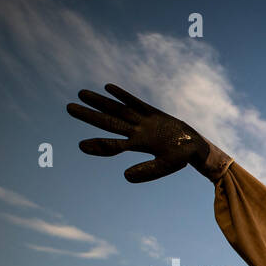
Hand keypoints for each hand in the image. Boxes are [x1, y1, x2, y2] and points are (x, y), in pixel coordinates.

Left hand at [67, 83, 211, 182]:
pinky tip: (108, 88)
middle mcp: (137, 132)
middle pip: (109, 122)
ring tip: (80, 93)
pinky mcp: (153, 112)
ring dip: (100, 102)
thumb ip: (147, 171)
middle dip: (89, 116)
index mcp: (138, 146)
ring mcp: (143, 121)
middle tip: (68, 108)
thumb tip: (125, 177)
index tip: (81, 146)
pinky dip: (123, 95)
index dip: (99, 145)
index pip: (114, 145)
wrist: (196, 148)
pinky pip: (135, 102)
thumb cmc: (181, 158)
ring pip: (118, 109)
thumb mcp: (166, 165)